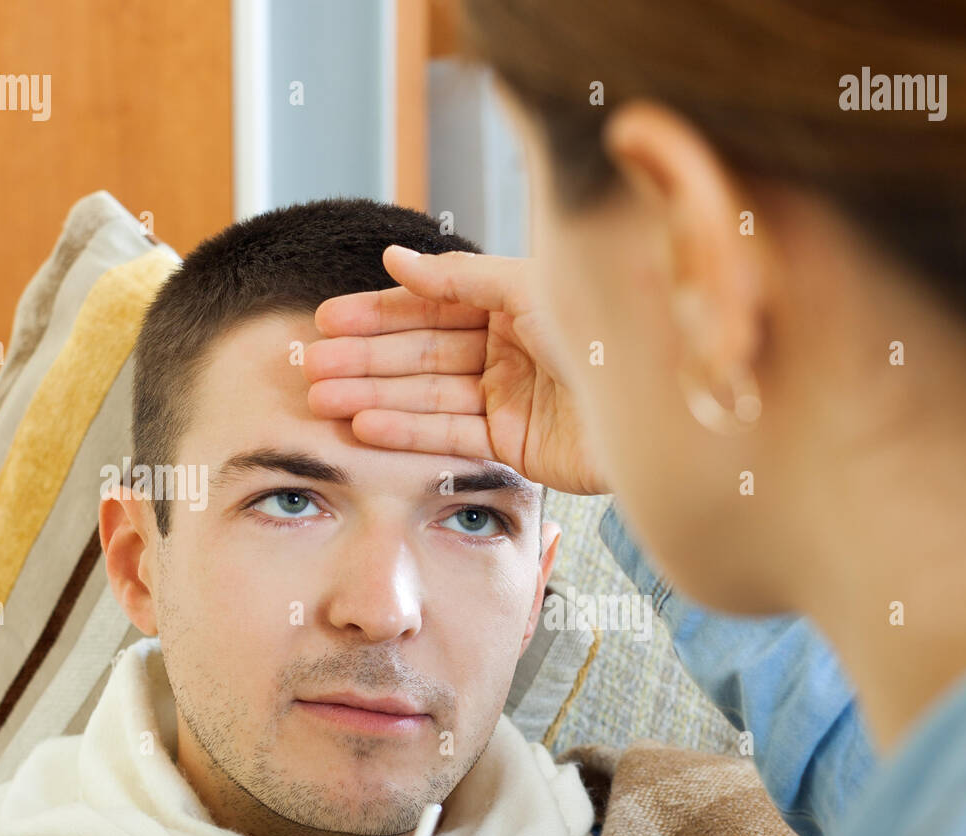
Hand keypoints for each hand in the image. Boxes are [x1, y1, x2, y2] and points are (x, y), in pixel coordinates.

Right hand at [303, 245, 610, 496]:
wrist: (655, 402)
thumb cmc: (604, 331)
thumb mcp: (527, 289)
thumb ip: (459, 278)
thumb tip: (396, 259)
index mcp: (512, 305)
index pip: (430, 306)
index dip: (378, 312)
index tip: (328, 319)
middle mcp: (506, 350)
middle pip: (421, 352)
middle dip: (365, 358)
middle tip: (310, 366)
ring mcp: (508, 398)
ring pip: (427, 395)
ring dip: (372, 396)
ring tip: (321, 399)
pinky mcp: (514, 445)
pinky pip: (450, 435)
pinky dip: (407, 430)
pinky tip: (364, 424)